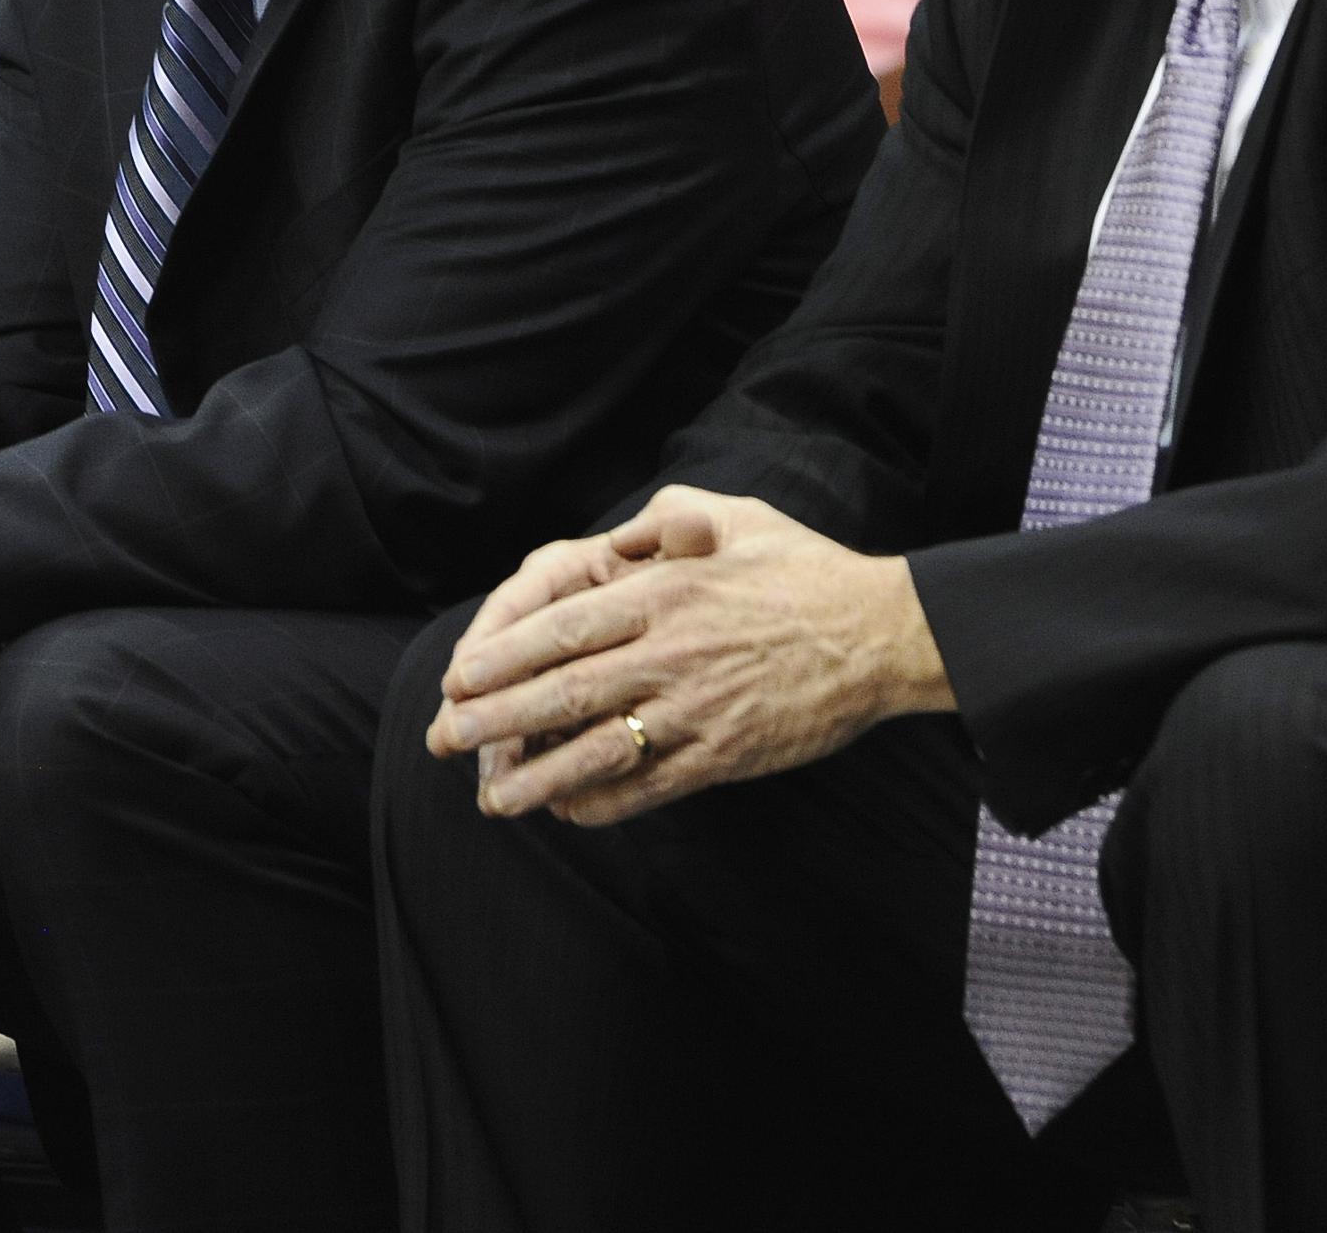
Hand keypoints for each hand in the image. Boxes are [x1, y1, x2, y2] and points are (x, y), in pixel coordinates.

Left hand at [426, 486, 952, 826]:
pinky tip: (567, 810)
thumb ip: (669, 516)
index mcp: (664, 593)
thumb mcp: (737, 515)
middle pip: (562, 690)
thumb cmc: (806, 569)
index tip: (457, 677)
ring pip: (597, 748)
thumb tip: (622, 532)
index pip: (561, 628)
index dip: (501, 657)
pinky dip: (603, 802)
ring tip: (491, 800)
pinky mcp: (725, 754)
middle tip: (443, 738)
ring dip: (535, 777)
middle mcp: (671, 651)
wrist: (883, 634)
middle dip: (492, 719)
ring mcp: (697, 708)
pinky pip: (651, 786)